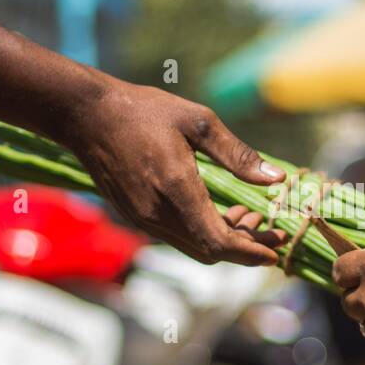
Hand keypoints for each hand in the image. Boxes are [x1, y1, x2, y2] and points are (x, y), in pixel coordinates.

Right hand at [63, 79, 287, 264]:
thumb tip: (277, 179)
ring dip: (225, 239)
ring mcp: (143, 219)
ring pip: (194, 247)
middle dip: (245, 246)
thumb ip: (238, 155)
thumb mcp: (199, 122)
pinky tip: (218, 210)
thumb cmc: (145, 112)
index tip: (275, 252)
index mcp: (176, 190)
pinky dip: (203, 232)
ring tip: (249, 214)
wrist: (87, 116)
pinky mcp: (136, 216)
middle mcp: (157, 214)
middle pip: (210, 251)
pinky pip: (178, 236)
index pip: (219, 243)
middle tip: (271, 230)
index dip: (251, 253)